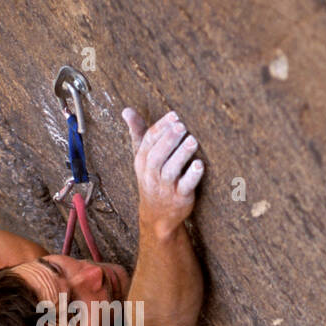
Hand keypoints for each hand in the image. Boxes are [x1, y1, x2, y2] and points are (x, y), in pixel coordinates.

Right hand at [122, 107, 203, 236]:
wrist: (157, 215)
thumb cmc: (152, 179)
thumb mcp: (142, 157)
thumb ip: (137, 133)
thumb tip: (126, 110)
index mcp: (142, 161)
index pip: (148, 141)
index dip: (161, 127)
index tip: (175, 115)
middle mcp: (151, 174)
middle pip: (157, 155)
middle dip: (169, 139)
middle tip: (182, 126)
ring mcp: (165, 187)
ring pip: (170, 170)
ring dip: (181, 155)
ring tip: (193, 141)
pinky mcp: (180, 198)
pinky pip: (185, 186)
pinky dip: (192, 176)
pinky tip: (199, 165)